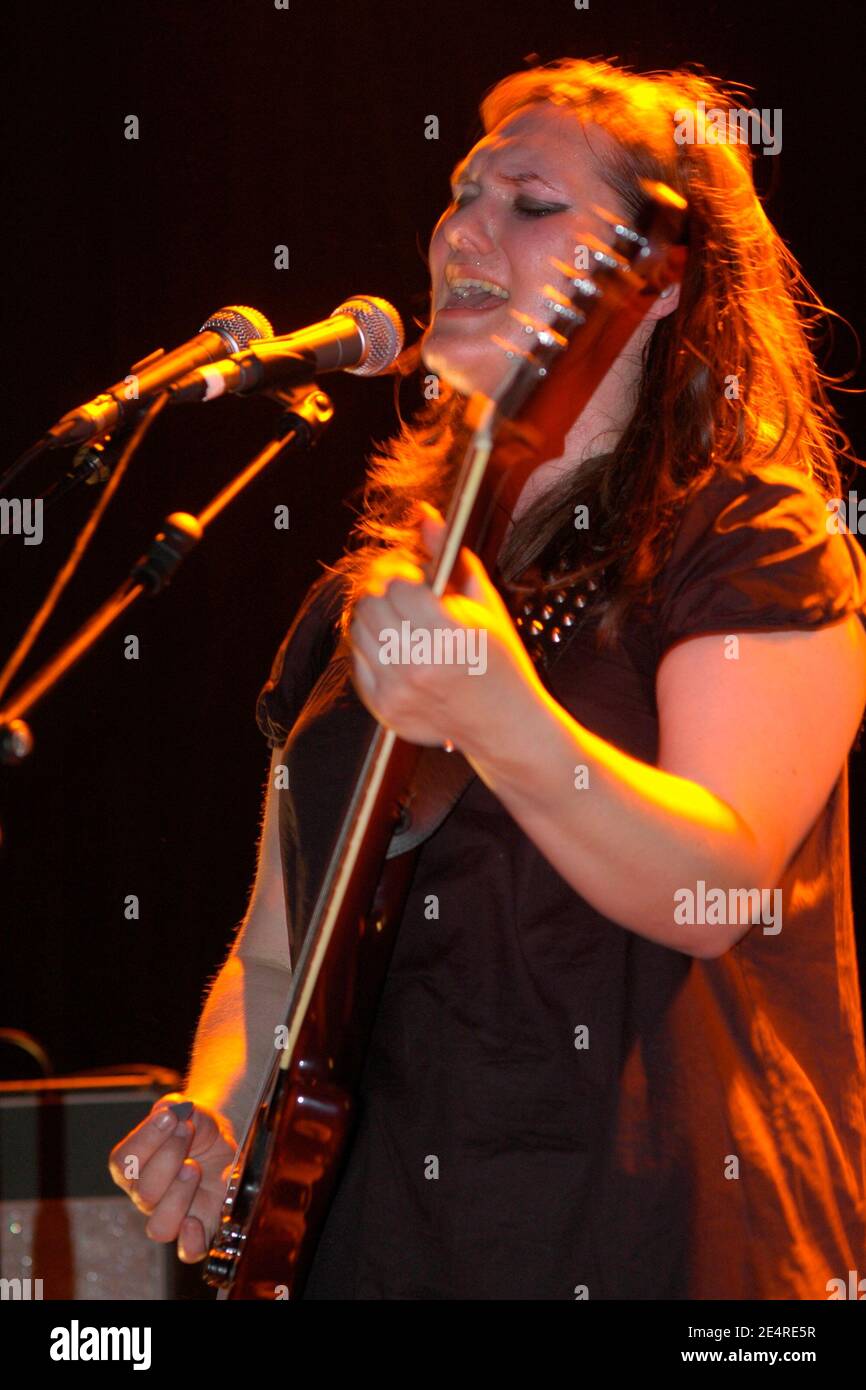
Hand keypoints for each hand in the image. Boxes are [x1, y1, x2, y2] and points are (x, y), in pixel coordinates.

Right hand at [108, 1092, 236, 1262]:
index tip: (171, 1116)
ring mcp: (172, 1215)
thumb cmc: (196, 1128)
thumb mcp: (186, 1109)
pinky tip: (195, 1221)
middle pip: (144, 1192)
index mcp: (133, 1168)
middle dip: (169, 1156)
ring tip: (194, 1167)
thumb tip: (170, 1112)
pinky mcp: (198, 1229)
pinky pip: (189, 1251)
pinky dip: (190, 1242)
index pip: (123, 1162)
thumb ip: (174, 1106)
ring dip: (178, 1194)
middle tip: (187, 1132)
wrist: (221, 1141)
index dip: (147, 1138)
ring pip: (160, 1225)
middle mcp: (146, 1196)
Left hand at [347, 503, 543, 754]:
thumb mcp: (484, 603)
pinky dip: (370, 648)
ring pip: (357, 630)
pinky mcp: (384, 708)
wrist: (503, 723)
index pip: (397, 584)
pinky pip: (358, 661)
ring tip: (400, 620)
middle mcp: (418, 664)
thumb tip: (424, 514)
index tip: (414, 575)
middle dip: (383, 590)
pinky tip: (396, 648)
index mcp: (448, 634)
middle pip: (370, 604)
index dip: (402, 573)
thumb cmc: (499, 660)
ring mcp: (397, 689)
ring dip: (373, 616)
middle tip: (401, 592)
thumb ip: (450, 556)